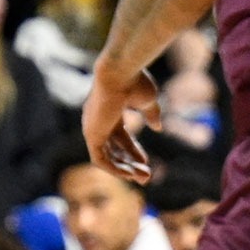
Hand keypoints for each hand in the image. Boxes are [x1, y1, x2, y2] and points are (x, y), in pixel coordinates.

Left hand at [82, 66, 161, 182]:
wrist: (120, 72)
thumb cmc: (135, 82)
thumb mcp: (147, 100)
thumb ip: (151, 114)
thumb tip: (158, 128)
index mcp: (110, 111)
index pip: (120, 137)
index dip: (133, 151)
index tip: (147, 163)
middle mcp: (98, 121)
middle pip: (113, 149)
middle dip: (130, 163)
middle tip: (146, 176)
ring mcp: (93, 128)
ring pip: (107, 157)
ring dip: (125, 169)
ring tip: (144, 177)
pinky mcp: (91, 135)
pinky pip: (100, 159)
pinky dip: (114, 169)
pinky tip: (130, 174)